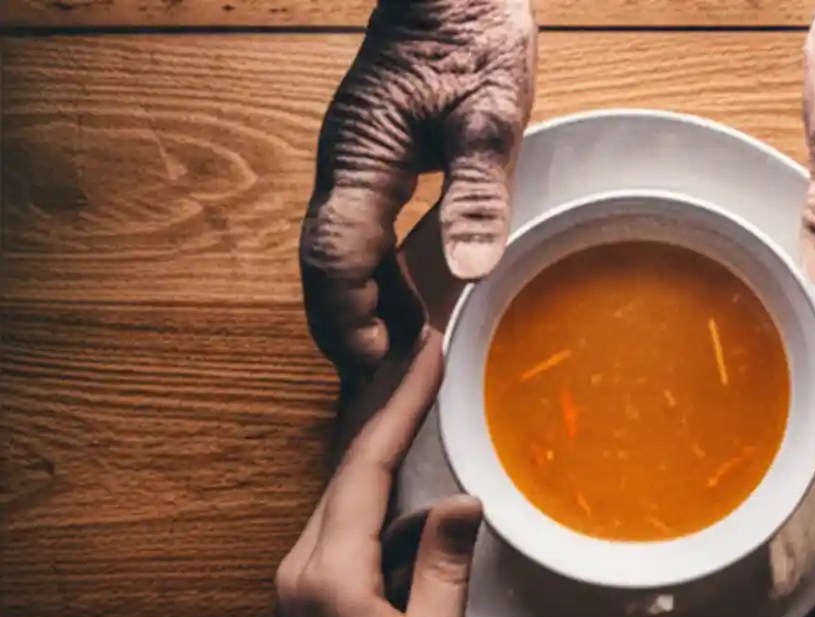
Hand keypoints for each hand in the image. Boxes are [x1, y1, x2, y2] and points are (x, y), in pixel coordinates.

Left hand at [275, 329, 483, 616]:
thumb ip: (444, 571)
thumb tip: (462, 502)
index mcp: (328, 578)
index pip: (365, 467)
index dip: (398, 404)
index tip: (425, 355)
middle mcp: (303, 570)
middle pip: (350, 469)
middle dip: (389, 408)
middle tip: (423, 357)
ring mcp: (304, 585)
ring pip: (352, 499)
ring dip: (390, 456)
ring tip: (428, 408)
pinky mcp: (315, 600)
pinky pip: (355, 535)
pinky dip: (391, 511)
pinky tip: (426, 510)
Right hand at [300, 0, 535, 374]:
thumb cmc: (470, 39)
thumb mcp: (489, 115)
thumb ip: (476, 191)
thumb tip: (469, 269)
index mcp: (361, 158)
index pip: (333, 256)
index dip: (348, 318)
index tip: (378, 362)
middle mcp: (342, 168)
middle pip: (322, 267)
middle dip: (345, 327)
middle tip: (384, 377)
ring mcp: (348, 167)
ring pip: (335, 255)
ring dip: (358, 308)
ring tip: (397, 356)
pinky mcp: (365, 165)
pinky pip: (354, 235)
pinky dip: (371, 278)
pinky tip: (403, 303)